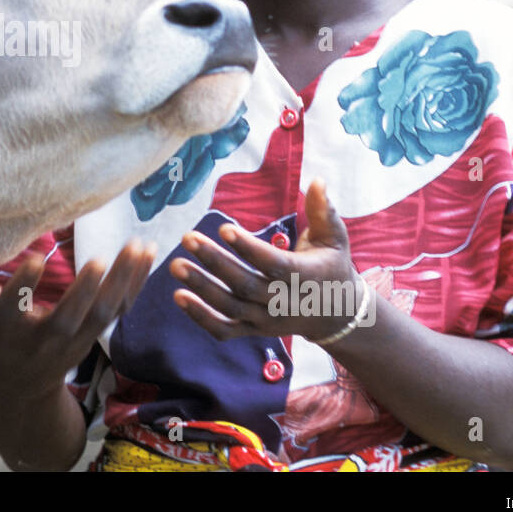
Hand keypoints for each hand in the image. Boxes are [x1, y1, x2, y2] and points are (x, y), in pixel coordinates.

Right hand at [0, 240, 155, 398]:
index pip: (14, 309)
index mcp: (11, 330)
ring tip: (138, 245)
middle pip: (69, 316)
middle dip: (85, 290)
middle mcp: (46, 337)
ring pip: (104, 313)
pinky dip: (137, 282)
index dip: (22, 287)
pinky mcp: (96, 332)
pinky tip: (149, 252)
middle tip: (99, 258)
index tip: (33, 259)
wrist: (25, 383)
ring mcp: (76, 338)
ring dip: (123, 280)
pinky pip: (122, 307)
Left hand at [169, 177, 362, 341]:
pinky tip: (178, 296)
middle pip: (245, 285)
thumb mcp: (335, 238)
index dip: (248, 248)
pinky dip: (201, 317)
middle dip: (215, 262)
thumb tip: (318, 180)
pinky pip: (225, 330)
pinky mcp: (253, 331)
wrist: (336, 314)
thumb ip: (323, 212)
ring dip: (201, 288)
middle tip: (187, 238)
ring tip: (175, 265)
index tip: (223, 228)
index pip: (273, 264)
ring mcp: (267, 320)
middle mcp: (284, 303)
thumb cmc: (332, 266)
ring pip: (231, 307)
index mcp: (305, 277)